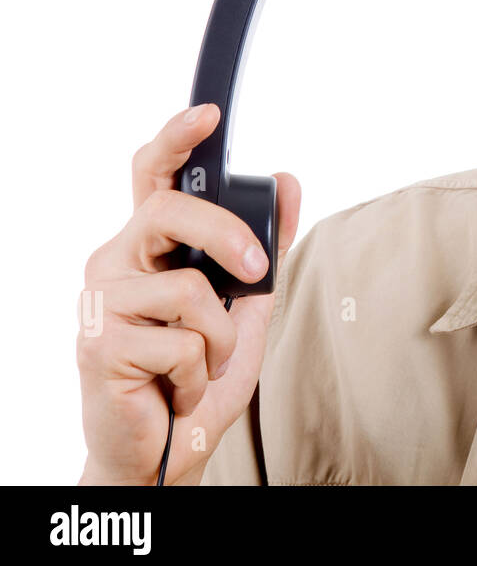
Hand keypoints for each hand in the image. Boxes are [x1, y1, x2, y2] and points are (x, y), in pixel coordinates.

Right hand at [77, 103, 300, 484]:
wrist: (171, 451)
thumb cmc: (197, 375)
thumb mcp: (246, 303)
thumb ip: (264, 246)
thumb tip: (289, 181)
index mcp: (148, 249)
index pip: (152, 176)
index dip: (176, 139)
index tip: (210, 114)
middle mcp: (115, 264)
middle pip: (168, 210)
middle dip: (225, 235)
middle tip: (253, 270)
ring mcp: (102, 304)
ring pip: (188, 289)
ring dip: (218, 337)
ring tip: (200, 364)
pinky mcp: (99, 345)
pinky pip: (182, 341)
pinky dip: (199, 371)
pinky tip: (176, 388)